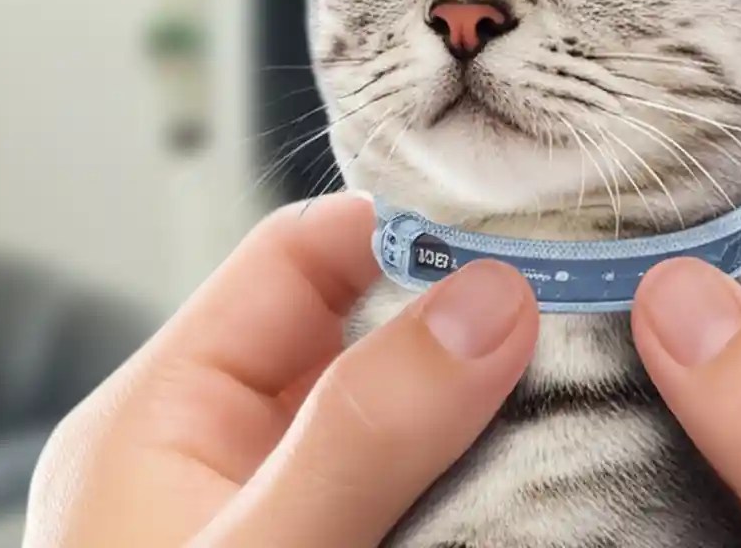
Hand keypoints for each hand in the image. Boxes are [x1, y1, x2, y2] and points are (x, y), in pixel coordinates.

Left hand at [26, 195, 538, 547]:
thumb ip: (360, 431)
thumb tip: (488, 300)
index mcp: (159, 418)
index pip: (289, 260)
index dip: (398, 225)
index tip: (515, 225)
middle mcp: (224, 453)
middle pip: (360, 332)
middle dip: (463, 314)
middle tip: (575, 305)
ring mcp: (285, 509)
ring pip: (402, 411)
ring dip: (484, 395)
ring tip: (581, 377)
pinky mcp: (338, 543)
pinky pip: (419, 479)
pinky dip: (481, 462)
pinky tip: (547, 458)